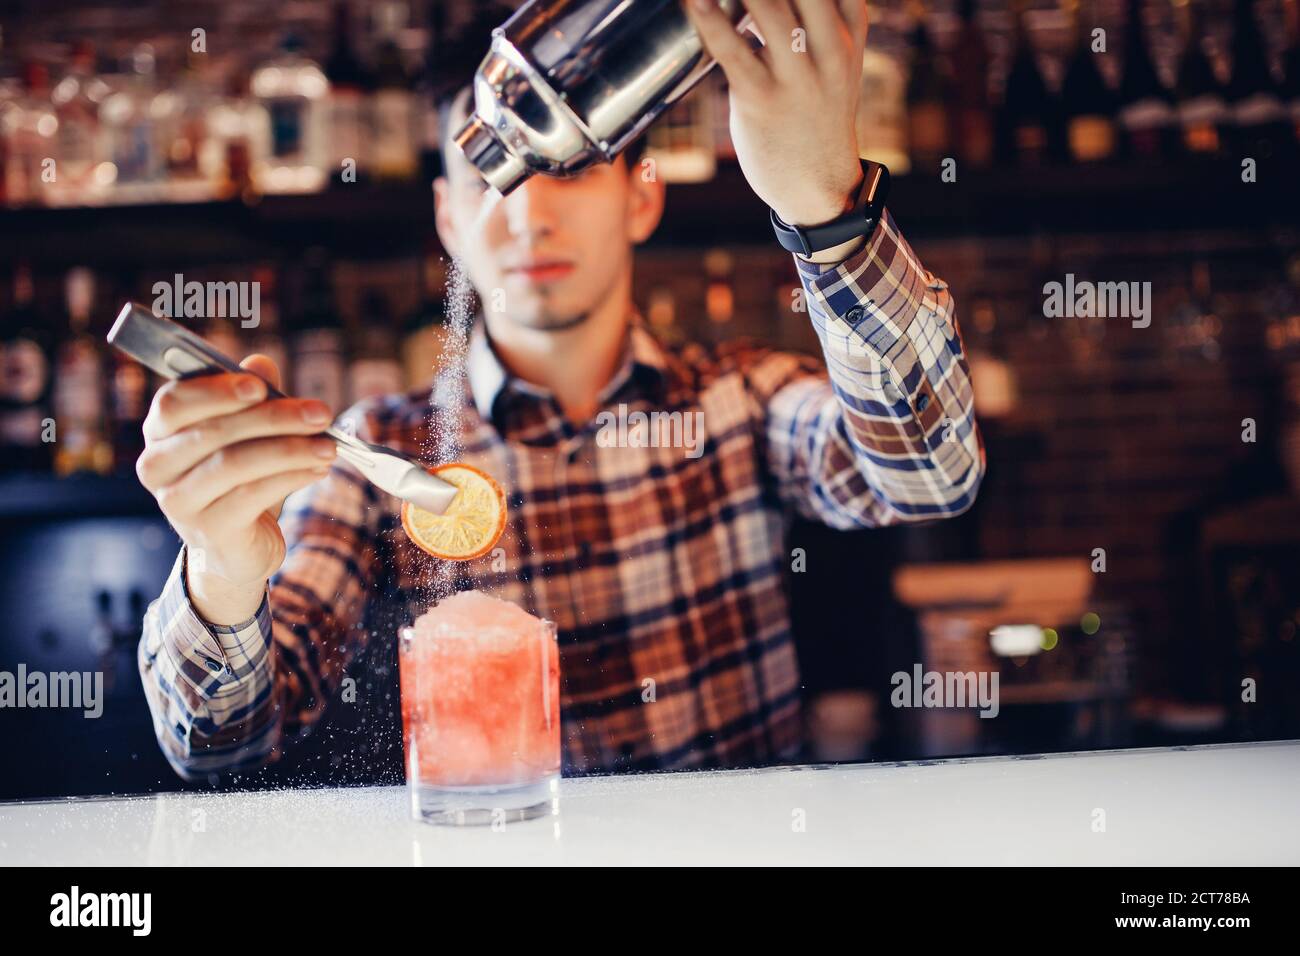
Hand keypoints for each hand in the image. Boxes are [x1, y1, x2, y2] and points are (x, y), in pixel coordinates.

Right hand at [135, 355, 336, 622]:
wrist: (237, 546)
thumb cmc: (239, 478)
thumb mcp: (248, 433)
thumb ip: (252, 396)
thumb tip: (260, 363)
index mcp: (161, 432)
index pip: (174, 401)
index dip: (215, 390)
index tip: (260, 386)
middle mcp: (158, 466)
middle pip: (213, 431)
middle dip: (273, 418)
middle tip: (320, 414)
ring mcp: (178, 502)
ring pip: (234, 464)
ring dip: (290, 450)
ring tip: (328, 446)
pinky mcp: (208, 530)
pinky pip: (252, 496)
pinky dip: (291, 478)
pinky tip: (317, 469)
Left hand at [685, 0, 867, 227]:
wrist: (820, 187)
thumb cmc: (817, 116)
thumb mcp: (836, 60)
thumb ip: (820, 16)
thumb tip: (762, 1)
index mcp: (846, 28)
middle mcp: (828, 46)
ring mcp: (797, 76)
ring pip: (770, 6)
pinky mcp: (762, 101)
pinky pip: (732, 51)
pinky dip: (710, 18)